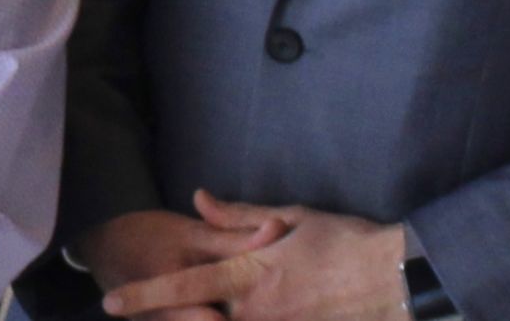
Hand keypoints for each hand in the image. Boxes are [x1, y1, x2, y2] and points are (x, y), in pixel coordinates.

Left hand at [101, 191, 405, 320]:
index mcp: (247, 275)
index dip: (144, 296)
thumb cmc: (346, 241)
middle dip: (175, 316)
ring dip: (207, 318)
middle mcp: (255, 311)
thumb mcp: (292, 217)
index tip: (111, 302)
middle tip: (144, 311)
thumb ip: (238, 216)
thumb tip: (198, 200)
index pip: (182, 286)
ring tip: (203, 308)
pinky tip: (238, 314)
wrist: (399, 280)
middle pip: (200, 320)